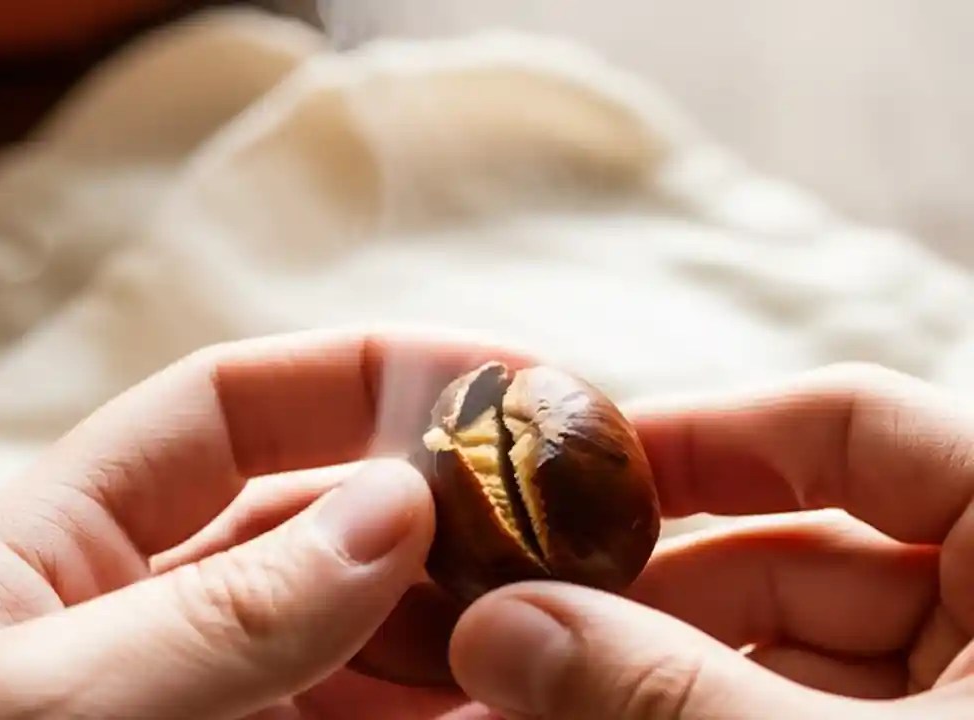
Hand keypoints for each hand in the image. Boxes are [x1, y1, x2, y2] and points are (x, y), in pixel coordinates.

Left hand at [0, 329, 530, 718]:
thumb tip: (392, 507)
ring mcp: (218, 713)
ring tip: (586, 600)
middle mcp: (151, 620)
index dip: (363, 376)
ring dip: (476, 616)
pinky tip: (535, 695)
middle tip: (576, 502)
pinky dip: (461, 715)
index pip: (229, 412)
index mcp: (62, 546)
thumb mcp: (51, 704)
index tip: (497, 378)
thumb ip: (223, 613)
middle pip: (322, 525)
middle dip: (446, 504)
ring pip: (371, 639)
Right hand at [449, 363, 973, 718]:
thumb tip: (497, 630)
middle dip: (637, 591)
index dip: (696, 436)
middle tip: (511, 617)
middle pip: (786, 546)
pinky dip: (679, 716)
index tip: (563, 471)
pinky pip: (782, 714)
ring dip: (636, 667)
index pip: (853, 424)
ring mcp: (962, 698)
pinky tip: (572, 717)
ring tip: (515, 684)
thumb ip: (669, 690)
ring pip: (771, 644)